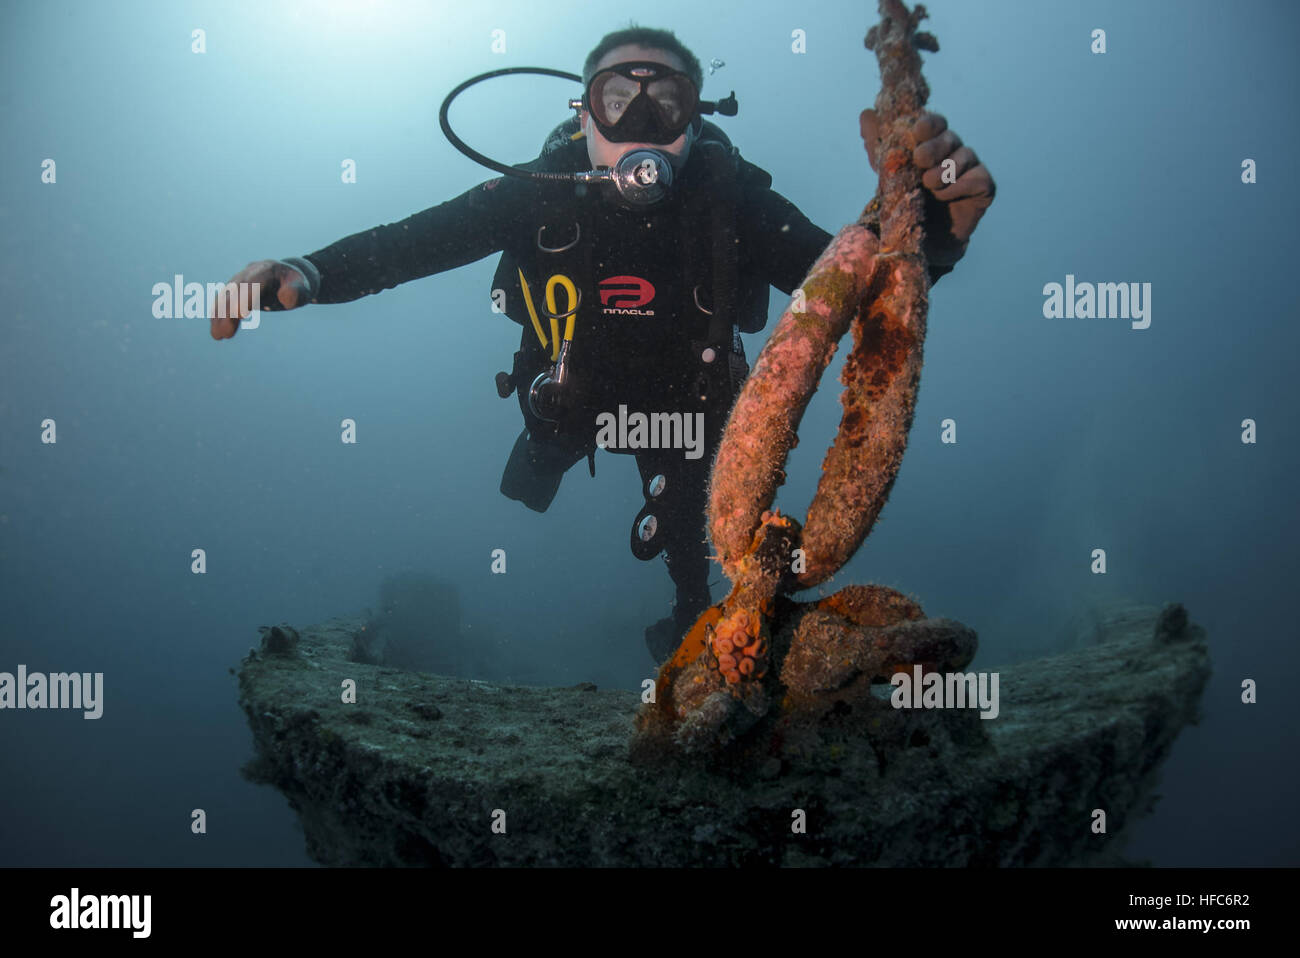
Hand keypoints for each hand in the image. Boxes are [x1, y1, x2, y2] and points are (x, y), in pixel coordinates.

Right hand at [209, 259, 314, 339]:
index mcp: (266, 269)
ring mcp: (239, 280)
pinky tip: (216, 331)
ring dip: (220, 316)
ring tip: (218, 336)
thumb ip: (296, 291)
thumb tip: (286, 300)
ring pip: (225, 297)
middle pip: (235, 291)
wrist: (287, 274)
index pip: (253, 283)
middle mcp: (249, 272)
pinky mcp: (234, 289)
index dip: (245, 297)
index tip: (239, 314)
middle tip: (227, 332)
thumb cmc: (297, 284)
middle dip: (229, 311)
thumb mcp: (302, 286)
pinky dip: (218, 315)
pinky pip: (223, 302)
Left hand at [860, 109, 995, 266]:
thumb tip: (867, 114)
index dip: (928, 124)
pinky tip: (945, 196)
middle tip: (920, 159)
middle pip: (950, 137)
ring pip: (964, 156)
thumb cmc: (907, 200)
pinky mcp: (984, 186)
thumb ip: (877, 143)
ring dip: (943, 171)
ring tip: (928, 185)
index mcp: (933, 142)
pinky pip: (977, 178)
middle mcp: (954, 150)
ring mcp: (972, 167)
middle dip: (934, 147)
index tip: (917, 131)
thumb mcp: (887, 172)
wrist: (921, 239)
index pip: (935, 123)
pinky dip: (958, 186)